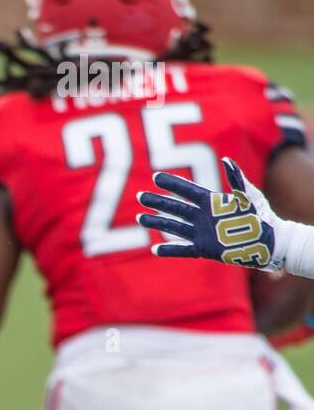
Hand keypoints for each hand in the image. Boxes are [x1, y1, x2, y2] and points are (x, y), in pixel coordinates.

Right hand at [136, 158, 284, 271]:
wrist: (269, 242)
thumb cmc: (261, 217)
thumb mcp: (249, 196)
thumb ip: (236, 179)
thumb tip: (226, 160)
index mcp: (211, 202)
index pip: (187, 191)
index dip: (172, 184)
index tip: (156, 177)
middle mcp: (202, 217)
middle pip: (175, 207)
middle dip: (157, 202)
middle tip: (140, 196)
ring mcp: (201, 233)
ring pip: (173, 226)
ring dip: (157, 222)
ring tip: (140, 218)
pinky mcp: (204, 249)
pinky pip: (183, 249)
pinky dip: (170, 249)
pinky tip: (155, 249)